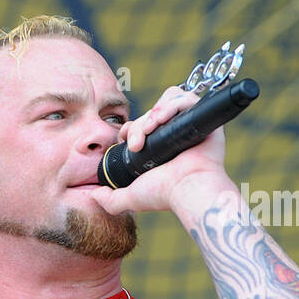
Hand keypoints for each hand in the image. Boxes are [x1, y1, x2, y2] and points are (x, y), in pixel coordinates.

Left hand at [87, 84, 229, 216]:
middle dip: (139, 124)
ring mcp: (190, 126)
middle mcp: (175, 135)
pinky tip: (163, 119)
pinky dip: (172, 104)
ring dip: (154, 112)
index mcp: (160, 148)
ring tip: (151, 128)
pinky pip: (187, 98)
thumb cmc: (164, 194)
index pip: (142, 124)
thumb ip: (110, 199)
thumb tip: (94, 195)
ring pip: (167, 102)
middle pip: (151, 113)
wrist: (188, 189)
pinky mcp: (204, 119)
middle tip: (138, 142)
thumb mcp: (131, 197)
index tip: (126, 139)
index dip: (131, 128)